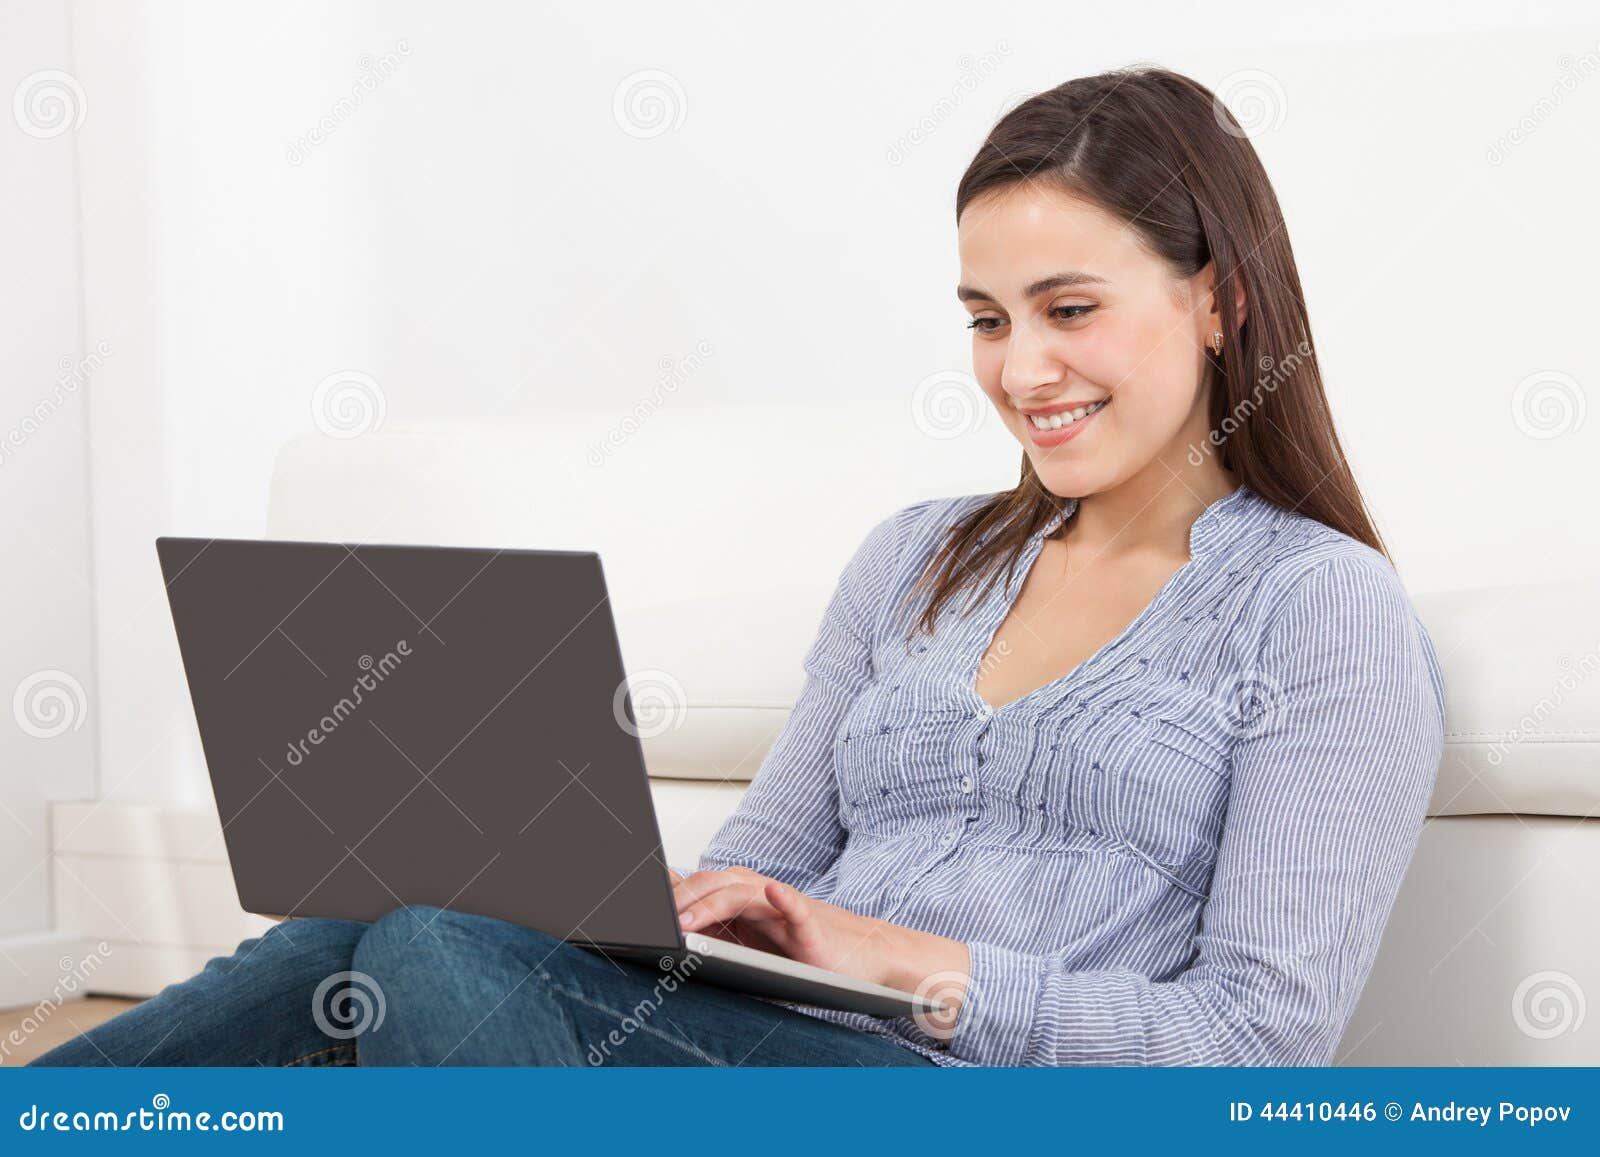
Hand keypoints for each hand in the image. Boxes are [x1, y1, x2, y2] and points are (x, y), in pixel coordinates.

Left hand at [672, 865, 971, 1038]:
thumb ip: (713, 929)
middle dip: (680, 902)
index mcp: (739, 896)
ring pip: (743, 893)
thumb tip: (666, 925)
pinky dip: (784, 898)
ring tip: (686, 922)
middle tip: (653, 923)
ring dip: (712, 904)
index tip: (635, 908)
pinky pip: (795, 906)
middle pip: (713, 885)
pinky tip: (773, 891)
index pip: (696, 886)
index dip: (667, 894)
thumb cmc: (799, 949)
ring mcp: (784, 904)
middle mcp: (758, 893)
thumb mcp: (748, 941)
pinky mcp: (810, 922)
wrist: (857, 955)